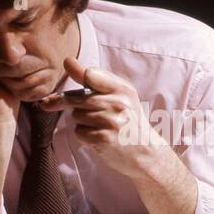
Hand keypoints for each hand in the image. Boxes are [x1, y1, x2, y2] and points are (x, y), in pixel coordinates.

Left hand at [40, 56, 164, 178]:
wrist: (145, 152)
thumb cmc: (128, 120)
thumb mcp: (118, 95)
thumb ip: (93, 79)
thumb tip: (67, 60)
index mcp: (123, 89)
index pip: (90, 74)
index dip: (79, 77)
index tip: (78, 81)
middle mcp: (119, 103)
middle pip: (78, 98)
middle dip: (74, 105)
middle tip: (88, 112)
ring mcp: (112, 122)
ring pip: (77, 116)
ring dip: (82, 122)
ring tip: (99, 126)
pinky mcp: (105, 139)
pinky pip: (79, 132)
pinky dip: (84, 136)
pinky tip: (98, 137)